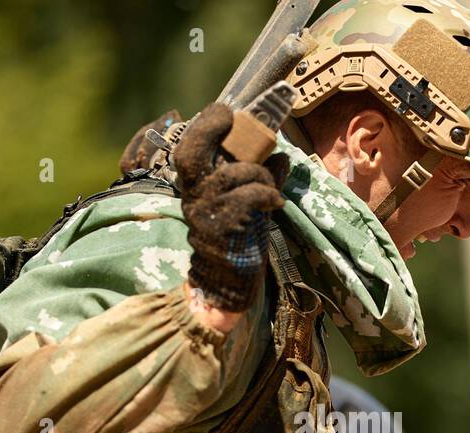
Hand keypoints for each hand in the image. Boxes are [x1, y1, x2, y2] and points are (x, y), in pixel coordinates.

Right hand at [175, 102, 289, 314]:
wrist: (226, 283)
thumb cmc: (237, 239)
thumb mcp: (246, 203)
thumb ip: (258, 178)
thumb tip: (280, 154)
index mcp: (195, 186)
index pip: (189, 147)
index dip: (206, 124)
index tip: (225, 111)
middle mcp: (194, 195)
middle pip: (192, 151)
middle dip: (210, 127)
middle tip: (231, 118)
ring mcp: (206, 211)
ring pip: (235, 173)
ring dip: (260, 176)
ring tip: (270, 192)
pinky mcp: (223, 227)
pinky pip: (250, 195)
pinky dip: (268, 195)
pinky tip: (274, 205)